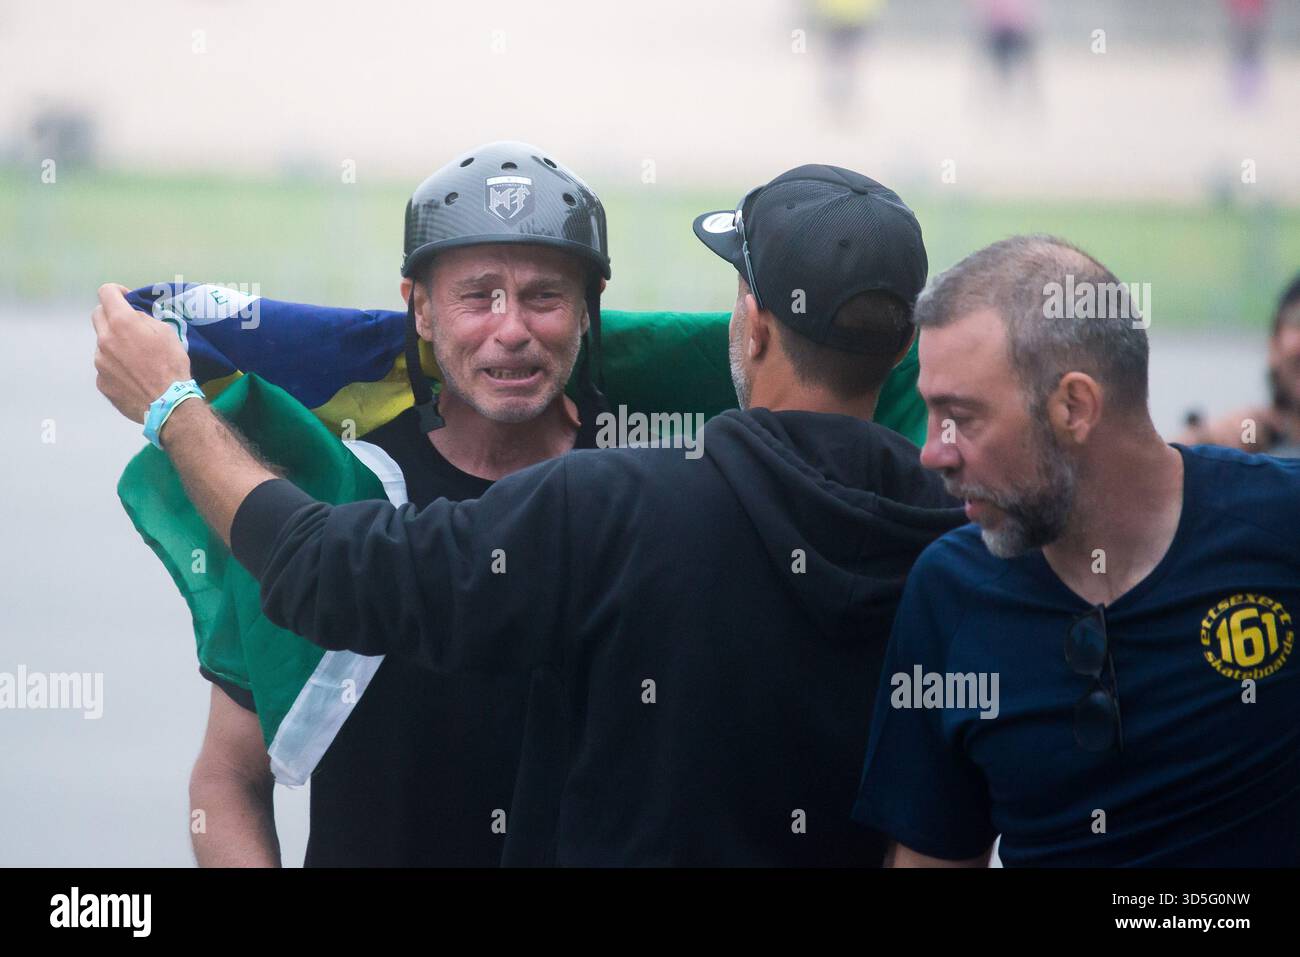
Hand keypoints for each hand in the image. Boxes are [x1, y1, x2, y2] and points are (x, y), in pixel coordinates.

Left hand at [92, 283, 191, 422]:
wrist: (168, 405)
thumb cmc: (172, 366)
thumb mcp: (167, 333)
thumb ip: (145, 320)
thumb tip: (133, 317)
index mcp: (122, 323)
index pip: (106, 293)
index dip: (116, 291)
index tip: (125, 298)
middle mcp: (104, 339)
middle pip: (98, 315)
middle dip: (111, 315)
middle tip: (129, 326)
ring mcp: (99, 362)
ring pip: (102, 344)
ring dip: (115, 345)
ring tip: (137, 360)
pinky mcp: (100, 381)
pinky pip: (105, 367)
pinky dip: (116, 367)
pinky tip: (134, 377)